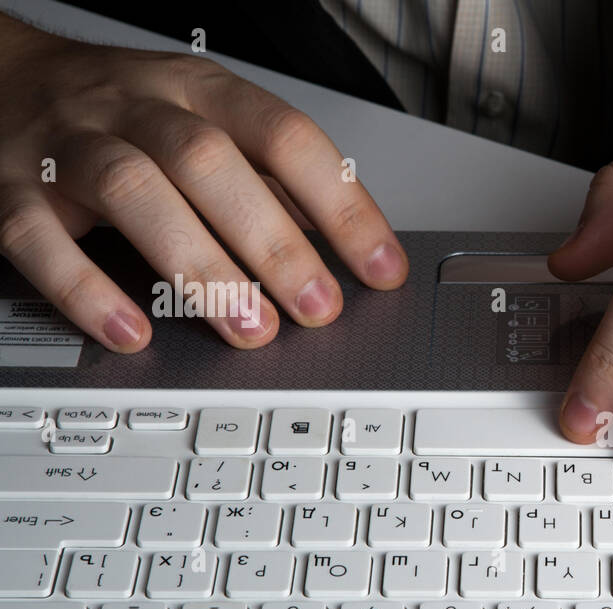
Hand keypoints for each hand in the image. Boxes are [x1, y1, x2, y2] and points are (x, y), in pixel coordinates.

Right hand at [0, 14, 407, 350]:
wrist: (2, 77)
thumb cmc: (124, 114)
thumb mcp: (206, 121)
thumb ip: (270, 182)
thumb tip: (348, 249)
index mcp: (201, 90)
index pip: (286, 138)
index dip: (341, 205)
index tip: (381, 268)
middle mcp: (137, 107)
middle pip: (211, 163)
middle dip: (274, 243)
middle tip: (318, 308)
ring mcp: (69, 145)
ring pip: (135, 192)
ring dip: (200, 268)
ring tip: (249, 329)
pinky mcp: (10, 189)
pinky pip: (41, 237)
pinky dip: (87, 290)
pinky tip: (132, 333)